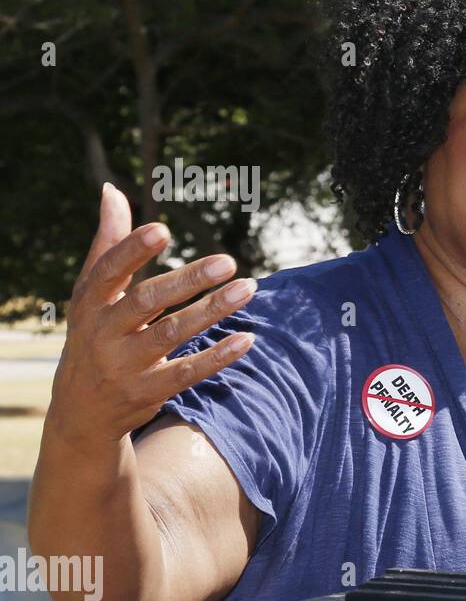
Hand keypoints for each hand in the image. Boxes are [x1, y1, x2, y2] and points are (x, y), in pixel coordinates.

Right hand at [47, 183, 258, 446]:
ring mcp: (125, 365)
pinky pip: (187, 372)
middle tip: (229, 261)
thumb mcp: (92, 294)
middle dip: (188, 280)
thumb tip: (112, 190)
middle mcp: (103, 333)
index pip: (108, 271)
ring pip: (172, 334)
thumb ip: (108, 243)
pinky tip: (247, 339)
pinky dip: (218, 356)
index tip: (163, 229)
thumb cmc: (95, 334)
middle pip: (147, 301)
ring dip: (213, 311)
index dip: (132, 250)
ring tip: (249, 289)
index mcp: (89, 302)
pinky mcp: (148, 391)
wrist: (81, 410)